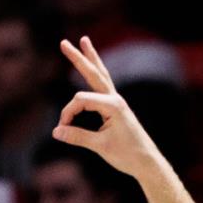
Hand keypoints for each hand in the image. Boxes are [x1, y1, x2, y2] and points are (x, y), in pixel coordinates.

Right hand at [50, 36, 164, 181]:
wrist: (148, 162)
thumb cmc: (127, 155)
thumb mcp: (100, 146)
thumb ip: (77, 137)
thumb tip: (55, 131)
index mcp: (113, 105)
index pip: (80, 100)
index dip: (67, 113)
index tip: (62, 128)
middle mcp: (115, 99)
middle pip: (93, 73)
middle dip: (78, 58)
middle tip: (63, 42)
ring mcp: (117, 102)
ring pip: (101, 75)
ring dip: (91, 58)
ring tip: (84, 40)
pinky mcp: (117, 108)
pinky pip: (103, 86)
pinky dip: (96, 74)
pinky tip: (94, 66)